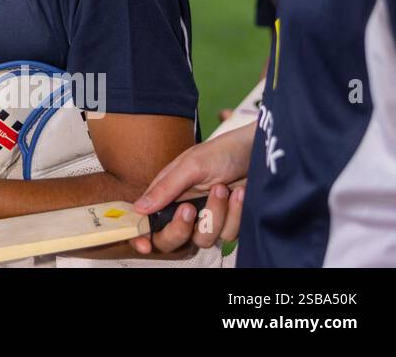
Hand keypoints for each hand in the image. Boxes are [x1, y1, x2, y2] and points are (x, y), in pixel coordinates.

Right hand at [128, 125, 251, 254]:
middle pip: (173, 239)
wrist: (257, 153)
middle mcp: (184, 209)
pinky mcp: (228, 223)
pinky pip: (228, 234)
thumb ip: (165, 188)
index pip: (149, 221)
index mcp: (168, 194)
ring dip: (216, 213)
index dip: (144, 235)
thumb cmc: (222, 152)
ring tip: (223, 188)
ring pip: (204, 238)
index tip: (144, 243)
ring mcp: (207, 218)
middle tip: (189, 209)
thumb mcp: (191, 166)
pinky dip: (235, 214)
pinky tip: (240, 194)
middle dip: (182, 228)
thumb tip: (138, 208)